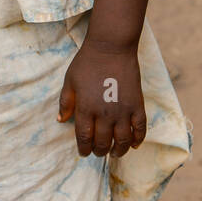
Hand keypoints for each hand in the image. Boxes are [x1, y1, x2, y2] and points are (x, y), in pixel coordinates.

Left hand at [58, 39, 146, 157]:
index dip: (83, 149)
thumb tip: (61, 120)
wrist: (111, 47)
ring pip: (123, 141)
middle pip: (103, 143)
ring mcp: (123, 110)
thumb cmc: (87, 62)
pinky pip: (141, 128)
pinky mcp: (137, 105)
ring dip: (119, 151)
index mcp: (86, 109)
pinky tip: (134, 144)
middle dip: (99, 151)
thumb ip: (65, 103)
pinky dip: (138, 139)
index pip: (84, 138)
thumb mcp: (69, 81)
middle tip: (98, 152)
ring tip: (114, 153)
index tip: (83, 152)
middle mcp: (105, 114)